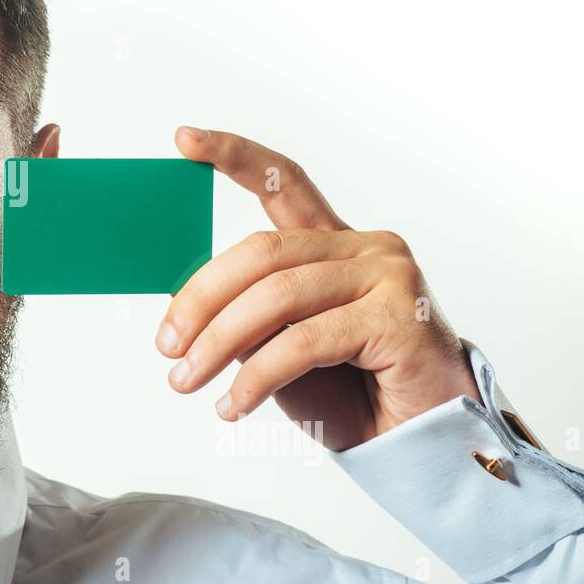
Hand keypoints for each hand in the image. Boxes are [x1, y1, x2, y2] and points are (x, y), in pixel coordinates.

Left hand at [157, 127, 479, 450]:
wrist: (417, 445)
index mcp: (336, 244)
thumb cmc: (350, 393)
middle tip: (166, 345)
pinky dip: (257, 376)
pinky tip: (233, 405)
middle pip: (262, 252)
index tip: (183, 139)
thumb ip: (247, 312)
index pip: (283, 182)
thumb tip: (181, 307)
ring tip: (186, 380)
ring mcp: (389, 277)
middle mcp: (366, 248)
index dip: (233, 156)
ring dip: (218, 344)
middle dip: (200, 298)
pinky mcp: (400, 317)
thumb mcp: (281, 343)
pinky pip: (305, 341)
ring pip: (277, 296)